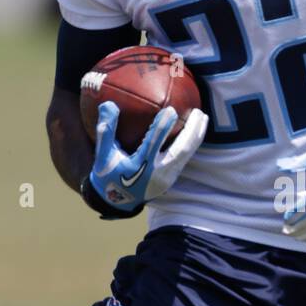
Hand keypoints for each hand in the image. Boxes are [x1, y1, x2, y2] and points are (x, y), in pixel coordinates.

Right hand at [89, 101, 207, 212]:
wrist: (117, 201)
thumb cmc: (109, 173)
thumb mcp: (103, 154)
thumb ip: (105, 130)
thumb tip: (108, 104)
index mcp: (139, 167)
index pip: (153, 144)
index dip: (162, 127)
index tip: (171, 110)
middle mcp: (157, 173)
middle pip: (181, 150)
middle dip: (192, 130)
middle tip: (198, 111)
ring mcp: (167, 178)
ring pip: (187, 154)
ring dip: (197, 135)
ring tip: (202, 117)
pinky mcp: (171, 179)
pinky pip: (185, 158)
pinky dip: (192, 143)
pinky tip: (195, 130)